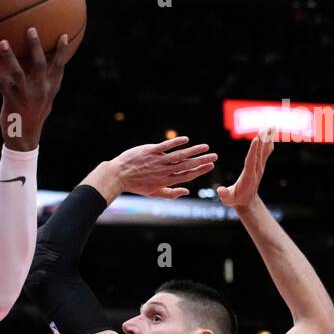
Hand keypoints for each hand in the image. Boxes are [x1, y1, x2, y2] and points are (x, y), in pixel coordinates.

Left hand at [0, 27, 72, 149]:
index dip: (62, 51)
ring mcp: (26, 96)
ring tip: (2, 42)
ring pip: (18, 73)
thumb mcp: (44, 97)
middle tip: (30, 29)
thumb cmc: (33, 112)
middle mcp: (40, 91)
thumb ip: (45, 81)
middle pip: (39, 65)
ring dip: (9, 57)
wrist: (25, 136)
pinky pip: (1, 84)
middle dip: (35, 46)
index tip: (64, 35)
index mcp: (50, 88)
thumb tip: (43, 61)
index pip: (59, 67)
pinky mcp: (12, 101)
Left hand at [86, 136, 217, 201]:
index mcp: (166, 181)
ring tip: (206, 147)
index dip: (200, 171)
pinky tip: (186, 140)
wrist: (118, 175)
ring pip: (179, 155)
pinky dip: (176, 143)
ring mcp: (157, 161)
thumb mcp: (154, 193)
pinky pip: (165, 146)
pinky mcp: (150, 151)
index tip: (211, 166)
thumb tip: (187, 191)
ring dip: (194, 151)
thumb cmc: (137, 185)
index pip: (187, 175)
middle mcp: (164, 171)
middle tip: (215, 156)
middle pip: (187, 165)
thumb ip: (171, 193)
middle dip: (202, 161)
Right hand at [216, 129, 274, 208]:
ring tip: (272, 127)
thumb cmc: (235, 199)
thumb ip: (224, 194)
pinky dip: (268, 142)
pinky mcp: (260, 165)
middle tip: (266, 128)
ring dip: (268, 138)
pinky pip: (266, 152)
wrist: (247, 202)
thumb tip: (220, 190)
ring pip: (265, 150)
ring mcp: (260, 167)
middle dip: (263, 140)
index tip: (256, 139)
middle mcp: (257, 169)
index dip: (254, 150)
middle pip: (260, 152)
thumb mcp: (228, 199)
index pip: (251, 160)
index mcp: (249, 176)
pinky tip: (270, 135)